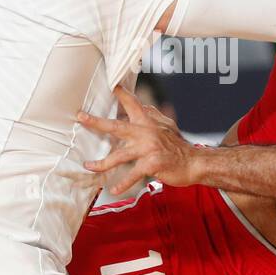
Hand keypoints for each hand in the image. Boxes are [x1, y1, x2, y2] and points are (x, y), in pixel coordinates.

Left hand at [78, 87, 199, 196]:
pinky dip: (122, 184)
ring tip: (89, 166)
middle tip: (81, 117)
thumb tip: (141, 105)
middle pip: (116, 126)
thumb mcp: (165, 125)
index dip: (121, 93)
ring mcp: (148, 148)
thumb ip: (152, 116)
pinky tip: (113, 189)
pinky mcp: (151, 164)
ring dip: (102, 163)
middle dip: (96, 122)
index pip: (133, 103)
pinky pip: (132, 174)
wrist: (194, 163)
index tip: (110, 85)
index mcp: (148, 121)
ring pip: (119, 155)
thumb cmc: (177, 146)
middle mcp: (146, 131)